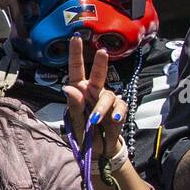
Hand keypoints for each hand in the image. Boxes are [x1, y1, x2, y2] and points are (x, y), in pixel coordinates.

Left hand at [63, 34, 126, 149]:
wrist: (100, 151)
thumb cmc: (84, 135)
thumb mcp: (75, 123)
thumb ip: (74, 106)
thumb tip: (69, 87)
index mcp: (79, 92)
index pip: (76, 71)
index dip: (76, 54)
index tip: (76, 38)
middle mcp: (93, 92)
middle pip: (98, 75)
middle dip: (101, 64)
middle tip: (103, 52)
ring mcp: (107, 100)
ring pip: (107, 96)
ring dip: (101, 108)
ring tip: (94, 120)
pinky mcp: (119, 109)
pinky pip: (120, 106)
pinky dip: (117, 112)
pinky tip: (114, 118)